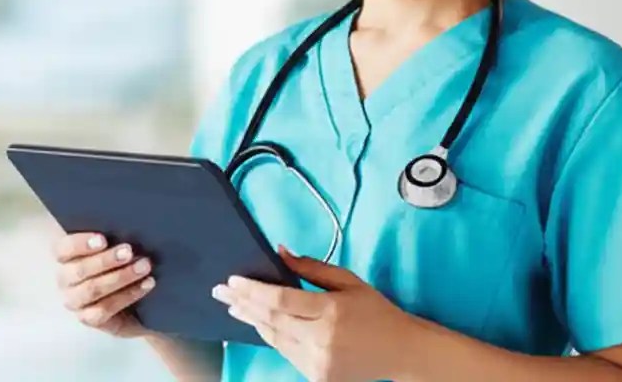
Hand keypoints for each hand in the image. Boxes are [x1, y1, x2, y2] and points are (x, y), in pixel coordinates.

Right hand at [53, 232, 156, 338]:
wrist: (134, 303)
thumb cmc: (120, 265)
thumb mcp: (114, 247)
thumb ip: (112, 237)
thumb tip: (129, 222)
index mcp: (66, 258)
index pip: (63, 249)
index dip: (80, 244)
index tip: (103, 239)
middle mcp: (66, 281)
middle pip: (79, 271)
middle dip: (106, 260)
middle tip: (129, 251)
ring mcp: (75, 302)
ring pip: (93, 289)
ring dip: (121, 277)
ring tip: (144, 266)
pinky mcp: (89, 319)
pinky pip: (105, 309)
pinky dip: (128, 295)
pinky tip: (146, 284)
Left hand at [211, 245, 417, 381]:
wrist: (400, 351)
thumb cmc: (376, 311)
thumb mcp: (348, 281)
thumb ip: (311, 268)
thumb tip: (279, 252)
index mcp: (330, 311)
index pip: (280, 300)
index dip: (253, 290)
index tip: (232, 280)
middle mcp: (321, 340)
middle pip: (271, 320)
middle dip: (243, 304)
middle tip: (221, 292)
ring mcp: (317, 363)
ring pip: (274, 339)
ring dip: (253, 321)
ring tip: (234, 306)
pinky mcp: (317, 377)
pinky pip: (286, 352)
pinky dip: (271, 336)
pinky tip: (259, 323)